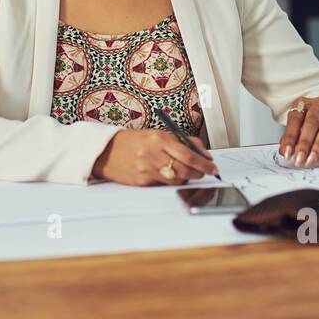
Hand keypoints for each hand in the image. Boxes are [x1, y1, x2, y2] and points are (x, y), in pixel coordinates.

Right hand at [91, 128, 217, 186]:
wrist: (106, 151)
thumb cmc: (132, 141)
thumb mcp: (156, 134)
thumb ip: (179, 141)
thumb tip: (202, 152)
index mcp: (159, 139)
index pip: (189, 154)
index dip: (204, 162)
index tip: (212, 165)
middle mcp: (153, 154)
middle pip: (186, 169)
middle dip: (200, 172)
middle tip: (206, 171)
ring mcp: (147, 170)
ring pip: (177, 179)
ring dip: (187, 177)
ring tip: (187, 172)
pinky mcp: (142, 182)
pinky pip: (164, 185)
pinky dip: (171, 181)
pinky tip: (168, 175)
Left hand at [279, 96, 318, 167]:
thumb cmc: (312, 120)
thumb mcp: (298, 124)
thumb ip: (290, 137)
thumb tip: (285, 151)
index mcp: (303, 104)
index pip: (295, 120)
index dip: (290, 137)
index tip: (287, 152)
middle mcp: (318, 106)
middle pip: (311, 124)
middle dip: (304, 144)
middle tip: (299, 158)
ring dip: (317, 148)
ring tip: (309, 160)